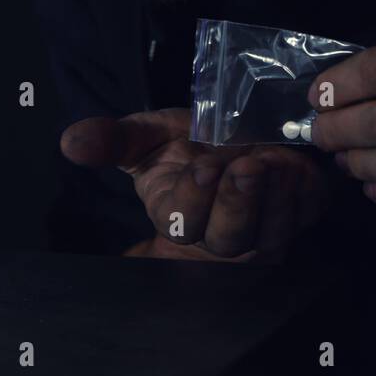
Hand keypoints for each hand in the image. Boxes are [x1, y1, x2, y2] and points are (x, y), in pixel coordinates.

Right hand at [61, 109, 329, 262]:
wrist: (233, 140)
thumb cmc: (186, 143)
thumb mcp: (146, 135)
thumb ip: (110, 139)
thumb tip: (69, 141)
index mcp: (177, 212)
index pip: (183, 222)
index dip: (196, 200)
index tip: (203, 165)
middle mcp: (220, 233)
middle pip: (230, 240)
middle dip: (239, 205)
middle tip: (247, 167)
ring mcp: (263, 231)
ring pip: (272, 235)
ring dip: (275, 201)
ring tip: (275, 163)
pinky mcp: (298, 216)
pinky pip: (306, 217)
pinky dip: (304, 194)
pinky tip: (297, 167)